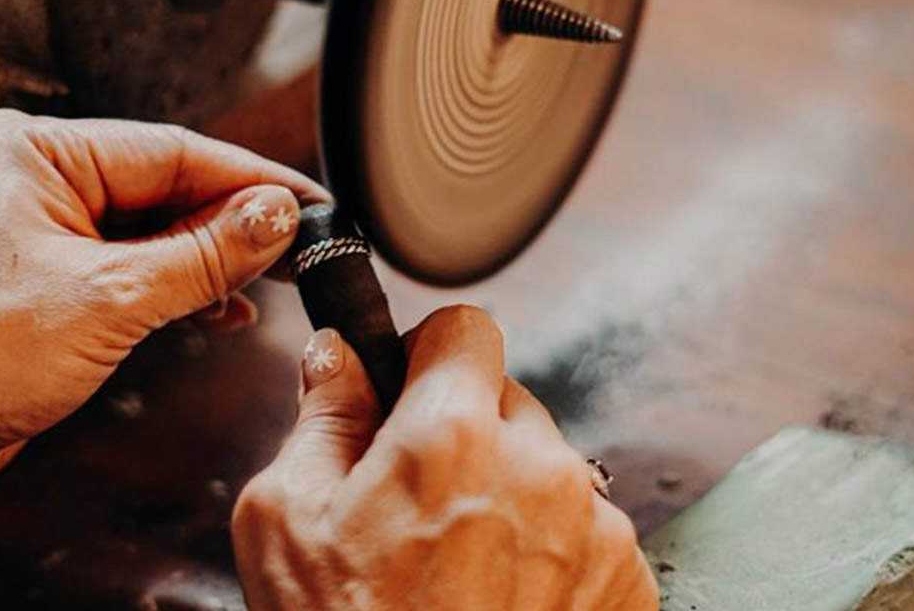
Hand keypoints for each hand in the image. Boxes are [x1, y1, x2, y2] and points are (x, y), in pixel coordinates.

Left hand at [0, 111, 326, 586]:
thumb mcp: (108, 298)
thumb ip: (203, 254)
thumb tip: (275, 215)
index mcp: (38, 151)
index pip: (173, 150)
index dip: (250, 179)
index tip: (309, 201)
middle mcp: (37, 178)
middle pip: (165, 188)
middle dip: (232, 222)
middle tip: (299, 243)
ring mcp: (41, 229)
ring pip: (152, 230)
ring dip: (209, 258)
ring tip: (268, 279)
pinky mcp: (46, 277)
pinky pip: (129, 265)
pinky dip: (175, 287)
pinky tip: (220, 307)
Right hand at [232, 306, 657, 610]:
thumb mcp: (286, 519)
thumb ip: (323, 415)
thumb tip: (339, 355)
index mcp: (454, 436)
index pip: (467, 329)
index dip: (430, 355)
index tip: (412, 388)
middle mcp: (541, 470)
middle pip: (508, 401)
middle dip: (467, 432)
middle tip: (421, 503)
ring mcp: (596, 529)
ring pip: (548, 467)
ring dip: (513, 494)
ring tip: (461, 569)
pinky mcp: (627, 582)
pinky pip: (587, 528)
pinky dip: (552, 550)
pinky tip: (501, 598)